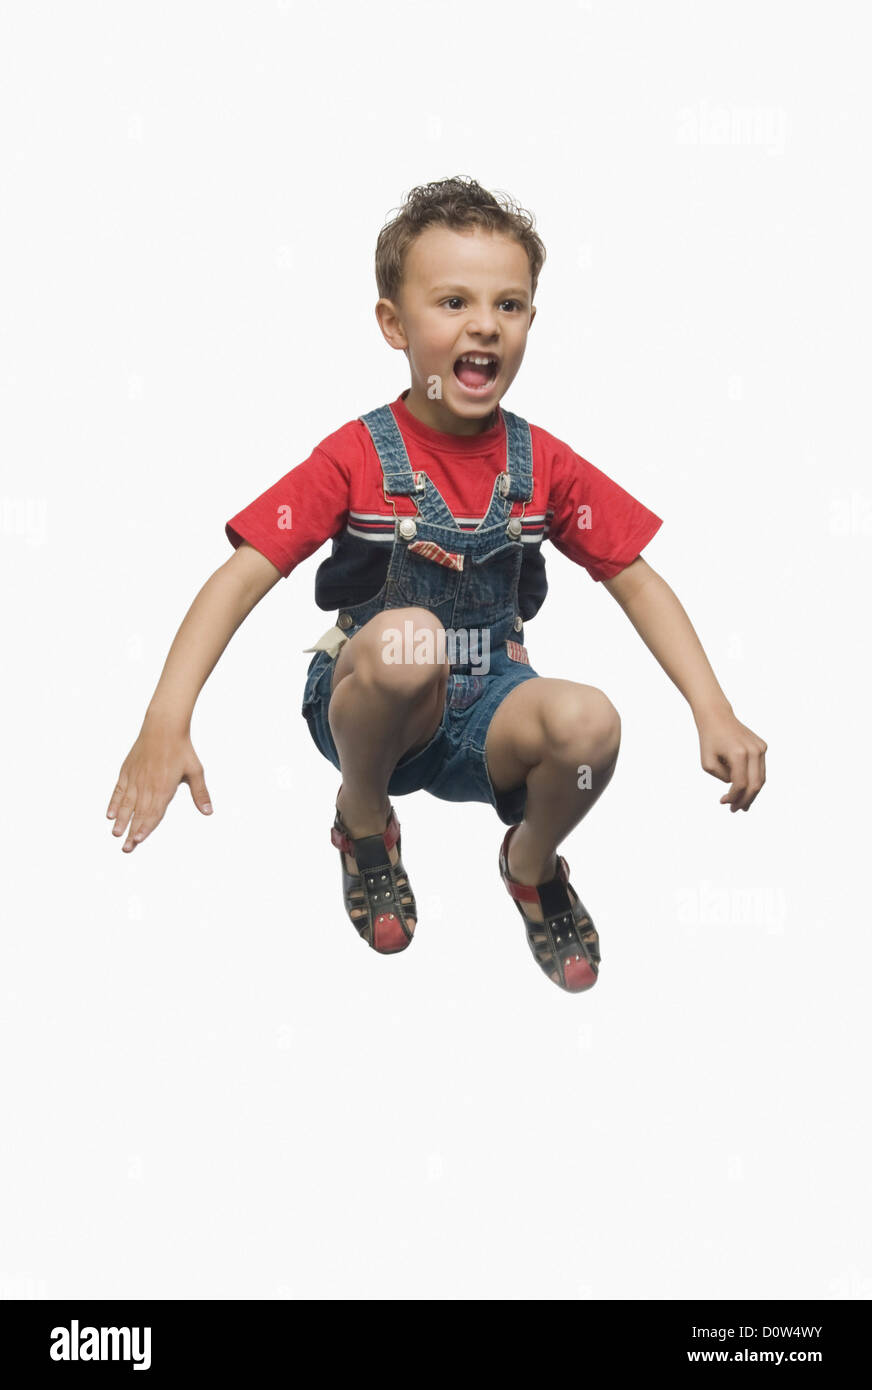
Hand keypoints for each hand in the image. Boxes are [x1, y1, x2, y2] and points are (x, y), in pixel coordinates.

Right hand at [106, 721, 212, 850]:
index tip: (138, 840)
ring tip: (115, 834)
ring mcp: (135, 778)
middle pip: (139, 813)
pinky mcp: (127, 771)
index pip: (154, 812)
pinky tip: (110, 814)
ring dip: (121, 820)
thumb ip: (200, 793)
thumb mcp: (195, 770)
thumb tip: (208, 811)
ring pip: (126, 804)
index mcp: (164, 787)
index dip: (146, 827)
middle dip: (132, 832)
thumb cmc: (181, 748)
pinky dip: (114, 802)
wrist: (163, 726)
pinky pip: (119, 790)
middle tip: (126, 848)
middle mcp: (147, 785)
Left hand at [695, 707, 766, 811]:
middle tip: (736, 810)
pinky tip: (745, 789)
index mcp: (739, 753)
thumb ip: (722, 778)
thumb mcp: (707, 762)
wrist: (717, 716)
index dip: (732, 797)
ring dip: (752, 794)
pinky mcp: (762, 746)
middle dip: (745, 800)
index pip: (739, 784)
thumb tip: (736, 786)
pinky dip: (753, 781)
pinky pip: (760, 769)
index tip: (723, 802)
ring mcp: (760, 748)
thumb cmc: (709, 740)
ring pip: (760, 778)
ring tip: (743, 805)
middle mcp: (753, 750)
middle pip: (754, 784)